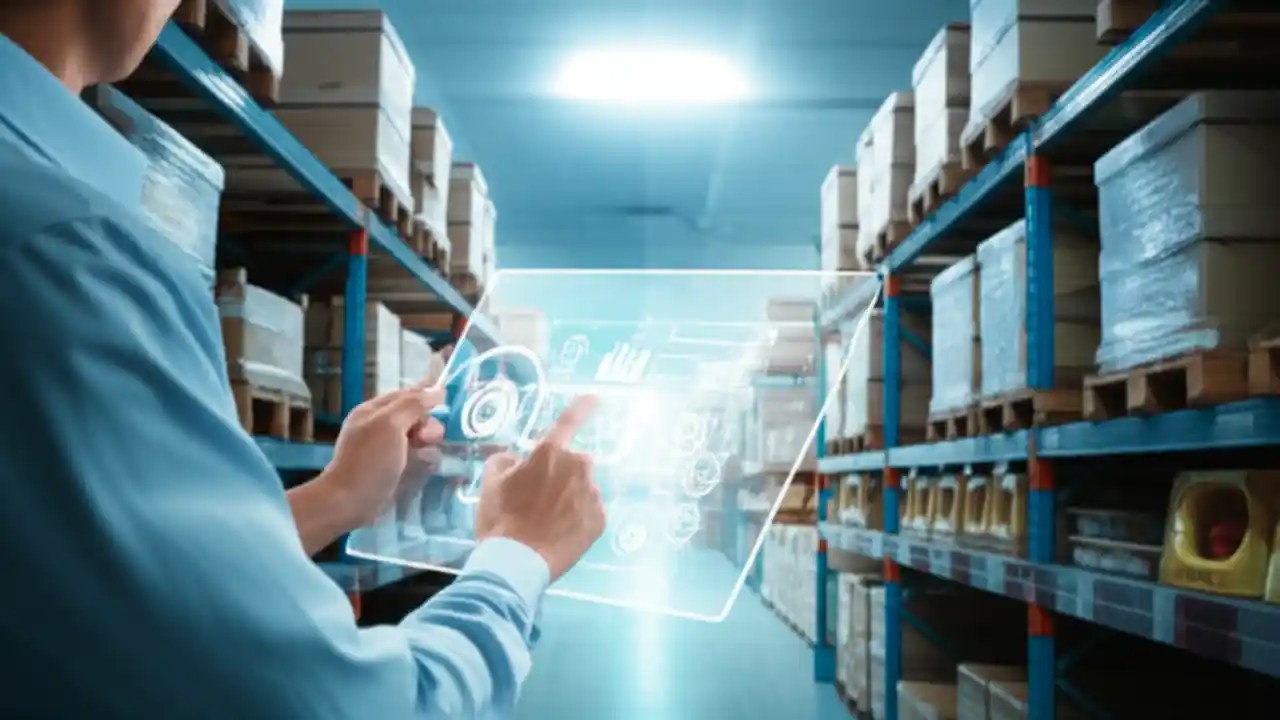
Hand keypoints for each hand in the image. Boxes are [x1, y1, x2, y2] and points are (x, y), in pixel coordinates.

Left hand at [319, 382, 445, 527]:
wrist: (350, 501)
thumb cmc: (369, 460)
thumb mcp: (390, 425)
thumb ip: (413, 405)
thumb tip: (437, 391)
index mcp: (374, 410)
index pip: (408, 394)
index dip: (428, 395)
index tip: (448, 402)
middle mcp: (381, 426)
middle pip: (417, 417)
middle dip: (427, 425)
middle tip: (426, 439)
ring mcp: (388, 448)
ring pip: (421, 438)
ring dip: (428, 446)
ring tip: (424, 458)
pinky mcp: (395, 468)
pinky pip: (418, 457)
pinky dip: (425, 460)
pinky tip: (425, 468)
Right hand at [474, 396, 604, 580]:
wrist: (515, 563)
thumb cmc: (500, 519)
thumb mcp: (490, 483)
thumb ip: (506, 460)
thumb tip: (519, 460)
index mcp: (551, 453)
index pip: (569, 421)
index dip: (582, 407)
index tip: (594, 398)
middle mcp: (578, 468)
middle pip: (573, 464)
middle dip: (561, 475)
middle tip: (539, 500)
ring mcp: (592, 494)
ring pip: (582, 488)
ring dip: (569, 497)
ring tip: (547, 522)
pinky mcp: (600, 520)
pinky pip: (589, 512)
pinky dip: (577, 519)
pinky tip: (559, 533)